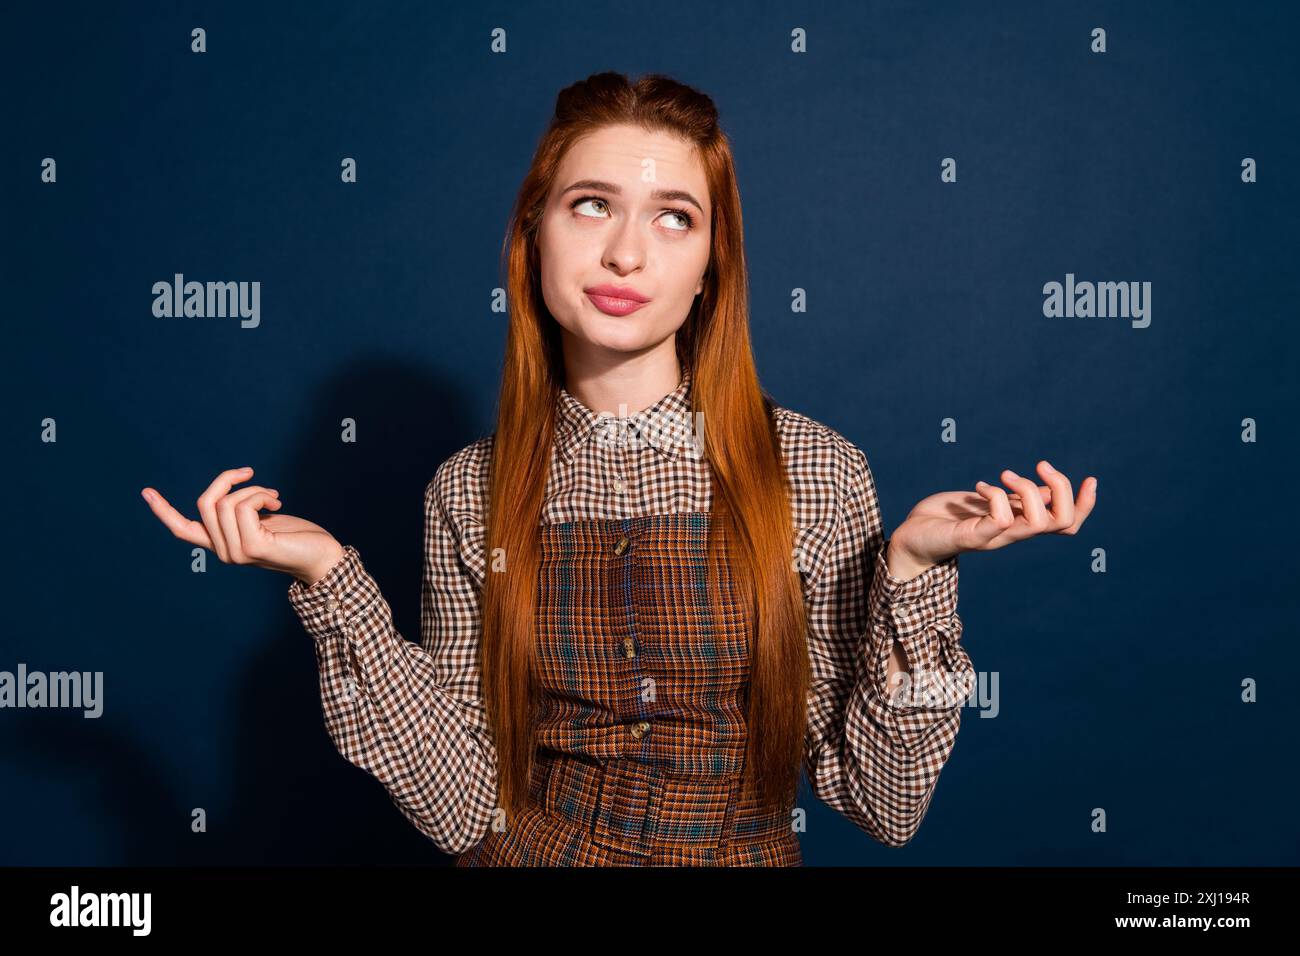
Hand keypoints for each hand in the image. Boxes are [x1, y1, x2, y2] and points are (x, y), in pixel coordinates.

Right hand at [140, 466, 345, 584]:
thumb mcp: (262, 518)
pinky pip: (244, 505)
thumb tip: (232, 489)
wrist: (323, 556)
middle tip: (251, 473)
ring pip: (226, 501)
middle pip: (205, 502)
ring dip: (253, 488)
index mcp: (223, 544)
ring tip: (274, 496)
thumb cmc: (297, 535)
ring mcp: (236, 553)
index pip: (184, 530)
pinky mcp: (252, 547)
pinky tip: (277, 502)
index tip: (146, 491)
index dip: (164, 510)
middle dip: (227, 479)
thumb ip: (241, 510)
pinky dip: (261, 494)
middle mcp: (224, 553)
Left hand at [890, 460, 1096, 569]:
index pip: (1068, 523)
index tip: (1090, 479)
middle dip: (1062, 489)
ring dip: (1027, 489)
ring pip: (1037, 523)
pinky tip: (979, 487)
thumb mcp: (990, 504)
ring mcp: (994, 538)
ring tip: (1004, 475)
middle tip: (1040, 465)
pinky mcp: (972, 538)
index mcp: (1020, 523)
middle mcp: (1013, 534)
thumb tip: (1047, 491)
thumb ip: (1017, 500)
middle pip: (1062, 523)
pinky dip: (995, 496)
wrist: (910, 539)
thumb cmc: (948, 519)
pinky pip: (1000, 520)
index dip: (1085, 504)